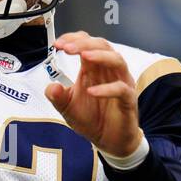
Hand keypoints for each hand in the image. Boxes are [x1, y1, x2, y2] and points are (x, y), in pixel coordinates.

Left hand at [44, 31, 142, 158]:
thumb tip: (51, 87)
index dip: (73, 39)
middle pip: (102, 46)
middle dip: (84, 44)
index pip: (87, 44)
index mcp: (93, 68)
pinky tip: (92, 91)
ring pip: (117, 60)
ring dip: (100, 56)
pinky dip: (107, 88)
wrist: (109, 141)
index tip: (58, 44)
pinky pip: (122, 89)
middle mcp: (108, 72)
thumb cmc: (92, 119)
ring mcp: (121, 83)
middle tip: (67, 47)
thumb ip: (57, 97)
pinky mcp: (128, 99)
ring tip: (84, 56)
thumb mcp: (68, 108)